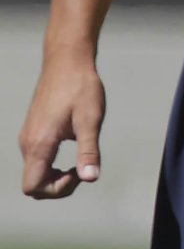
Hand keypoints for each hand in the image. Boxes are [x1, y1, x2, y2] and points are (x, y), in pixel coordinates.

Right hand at [18, 53, 104, 197]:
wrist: (67, 59)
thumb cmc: (80, 86)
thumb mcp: (90, 119)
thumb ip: (88, 151)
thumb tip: (90, 178)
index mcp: (39, 144)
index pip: (33, 187)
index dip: (57, 189)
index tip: (78, 171)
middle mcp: (27, 143)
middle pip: (33, 183)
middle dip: (58, 185)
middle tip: (82, 166)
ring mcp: (28, 136)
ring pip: (35, 171)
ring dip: (55, 173)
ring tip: (80, 152)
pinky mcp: (33, 129)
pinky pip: (36, 158)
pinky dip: (51, 162)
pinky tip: (72, 142)